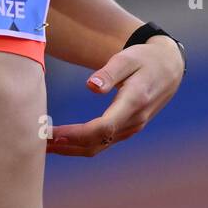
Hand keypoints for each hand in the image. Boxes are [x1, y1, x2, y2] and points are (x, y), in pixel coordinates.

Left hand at [46, 36, 182, 156]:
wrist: (169, 67)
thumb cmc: (145, 58)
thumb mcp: (128, 58)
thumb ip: (110, 72)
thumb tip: (90, 86)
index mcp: (134, 102)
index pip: (102, 127)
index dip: (75, 134)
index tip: (52, 132)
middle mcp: (134, 120)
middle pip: (96, 142)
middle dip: (67, 145)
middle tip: (37, 141)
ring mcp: (131, 128)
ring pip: (98, 147)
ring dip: (71, 149)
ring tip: (43, 145)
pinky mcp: (127, 128)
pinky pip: (102, 143)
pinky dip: (80, 145)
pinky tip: (62, 141)